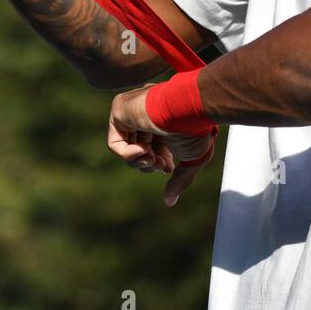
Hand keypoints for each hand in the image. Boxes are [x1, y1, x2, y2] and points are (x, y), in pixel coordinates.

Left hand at [108, 84, 213, 205]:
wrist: (189, 108)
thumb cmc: (196, 129)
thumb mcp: (193, 158)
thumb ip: (181, 179)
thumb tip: (169, 201)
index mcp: (166, 118)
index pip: (156, 144)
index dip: (160, 161)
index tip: (168, 168)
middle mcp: (147, 111)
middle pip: (140, 148)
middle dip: (150, 163)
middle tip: (161, 165)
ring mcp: (133, 109)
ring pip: (126, 148)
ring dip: (139, 162)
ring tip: (152, 160)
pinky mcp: (120, 109)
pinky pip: (114, 142)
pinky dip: (126, 155)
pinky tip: (142, 151)